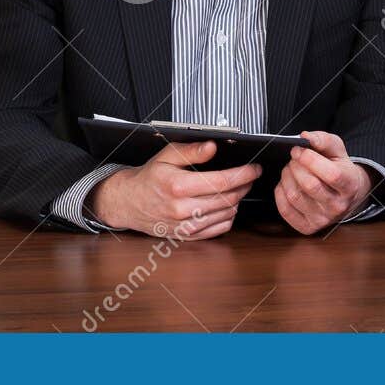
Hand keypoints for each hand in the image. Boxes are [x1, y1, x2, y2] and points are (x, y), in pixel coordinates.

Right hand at [89, 140, 259, 239]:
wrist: (129, 202)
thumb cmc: (149, 177)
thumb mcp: (166, 155)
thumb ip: (191, 151)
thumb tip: (213, 147)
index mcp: (178, 186)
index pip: (222, 182)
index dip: (244, 174)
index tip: (254, 168)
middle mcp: (182, 209)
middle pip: (228, 199)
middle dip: (244, 186)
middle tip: (249, 176)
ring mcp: (185, 226)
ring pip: (226, 215)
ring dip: (237, 201)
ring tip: (237, 188)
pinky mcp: (186, 236)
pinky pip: (218, 229)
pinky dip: (228, 217)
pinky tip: (226, 206)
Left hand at [273, 130, 372, 234]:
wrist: (346, 194)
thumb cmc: (339, 168)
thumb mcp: (337, 150)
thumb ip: (323, 140)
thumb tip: (305, 137)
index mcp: (349, 185)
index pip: (331, 174)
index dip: (310, 159)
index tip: (298, 149)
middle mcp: (338, 206)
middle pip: (310, 185)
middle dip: (295, 166)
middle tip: (293, 158)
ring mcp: (323, 219)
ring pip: (295, 196)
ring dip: (286, 177)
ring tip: (289, 169)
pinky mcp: (308, 227)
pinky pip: (286, 210)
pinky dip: (280, 193)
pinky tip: (286, 184)